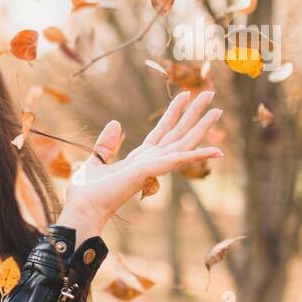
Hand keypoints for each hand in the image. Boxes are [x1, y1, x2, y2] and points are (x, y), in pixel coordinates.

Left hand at [56, 90, 222, 240]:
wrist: (83, 209)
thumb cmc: (87, 192)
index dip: (173, 112)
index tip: (184, 94)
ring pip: (183, 142)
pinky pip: (179, 160)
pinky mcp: (150, 170)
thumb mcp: (95, 160)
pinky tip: (217, 151)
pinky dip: (198, 155)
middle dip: (194, 113)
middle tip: (210, 93)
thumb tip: (115, 123)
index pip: (162, 130)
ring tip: (218, 109)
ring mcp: (153, 166)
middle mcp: (151, 161)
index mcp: (140, 158)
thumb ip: (106, 144)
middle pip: (178, 132)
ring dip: (201, 127)